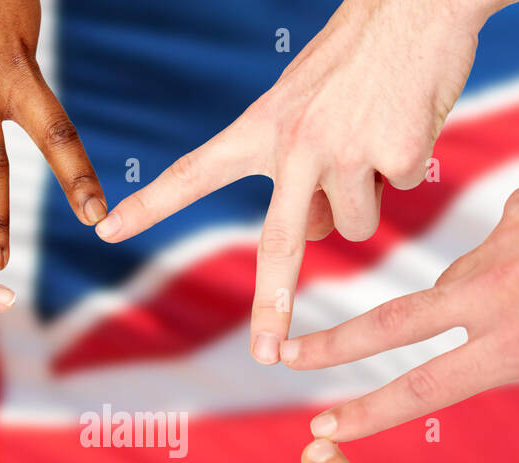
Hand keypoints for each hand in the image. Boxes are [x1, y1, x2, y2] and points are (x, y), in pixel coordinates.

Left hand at [97, 0, 508, 363]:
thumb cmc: (358, 52)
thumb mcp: (305, 106)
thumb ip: (297, 170)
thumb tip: (320, 237)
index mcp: (262, 127)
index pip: (194, 173)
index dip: (151, 205)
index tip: (107, 230)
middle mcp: (296, 144)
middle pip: (280, 243)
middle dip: (272, 306)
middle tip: (266, 355)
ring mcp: (346, 150)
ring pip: (357, 222)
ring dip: (368, 195)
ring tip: (375, 132)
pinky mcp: (395, 153)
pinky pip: (402, 187)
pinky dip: (410, 161)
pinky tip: (407, 117)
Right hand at [289, 143, 518, 441]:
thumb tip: (484, 342)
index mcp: (515, 343)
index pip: (423, 386)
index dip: (369, 412)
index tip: (326, 426)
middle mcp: (493, 293)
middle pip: (391, 322)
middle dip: (332, 345)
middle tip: (287, 355)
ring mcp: (499, 242)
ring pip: (462, 279)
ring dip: (485, 294)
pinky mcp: (518, 202)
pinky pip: (506, 237)